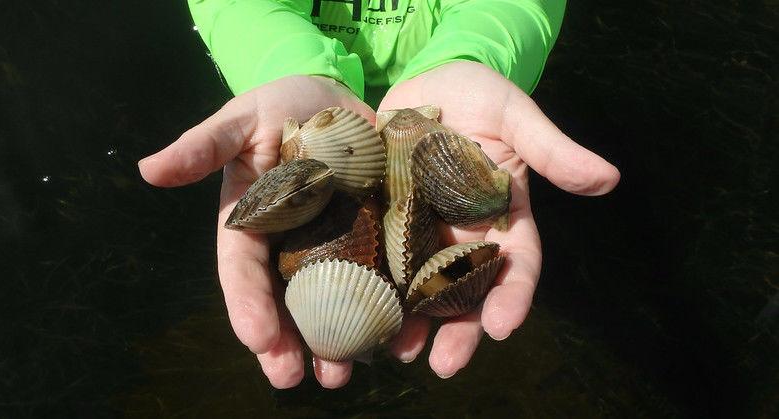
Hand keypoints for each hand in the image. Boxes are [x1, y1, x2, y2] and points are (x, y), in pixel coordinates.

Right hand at [138, 75, 374, 388]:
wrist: (335, 97)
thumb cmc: (280, 105)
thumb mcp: (242, 119)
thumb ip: (204, 145)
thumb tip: (148, 168)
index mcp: (251, 222)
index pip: (243, 271)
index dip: (247, 305)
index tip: (258, 340)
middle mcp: (288, 243)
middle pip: (284, 301)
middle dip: (285, 343)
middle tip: (291, 380)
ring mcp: (332, 243)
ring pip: (328, 302)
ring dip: (333, 341)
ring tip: (341, 374)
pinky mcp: (372, 235)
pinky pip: (376, 277)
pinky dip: (382, 309)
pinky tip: (391, 339)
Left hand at [379, 61, 619, 377]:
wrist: (426, 79)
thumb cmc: (479, 93)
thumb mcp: (515, 116)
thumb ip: (552, 149)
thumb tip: (610, 178)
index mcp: (504, 217)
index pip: (517, 265)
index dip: (513, 296)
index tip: (503, 326)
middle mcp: (465, 234)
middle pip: (467, 293)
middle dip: (459, 331)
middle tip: (445, 366)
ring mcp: (422, 231)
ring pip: (420, 288)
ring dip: (411, 323)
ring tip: (397, 352)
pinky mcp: (382, 220)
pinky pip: (377, 259)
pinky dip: (370, 286)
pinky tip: (355, 312)